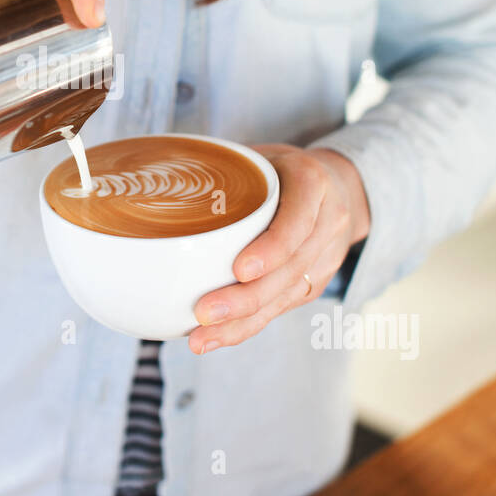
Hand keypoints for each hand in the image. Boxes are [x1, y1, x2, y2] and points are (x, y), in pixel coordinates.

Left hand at [188, 144, 370, 354]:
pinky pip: (280, 309)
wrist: (338, 189)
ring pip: (285, 297)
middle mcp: (327, 223)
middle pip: (290, 269)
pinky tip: (214, 338)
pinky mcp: (313, 284)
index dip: (272, 248)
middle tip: (204, 313)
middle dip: (247, 298)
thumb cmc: (282, 169)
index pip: (297, 221)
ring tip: (200, 339)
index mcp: (311, 183)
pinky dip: (246, 327)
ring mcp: (324, 258)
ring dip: (242, 323)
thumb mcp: (261, 156)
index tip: (240, 270)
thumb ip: (223, 169)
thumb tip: (156, 180)